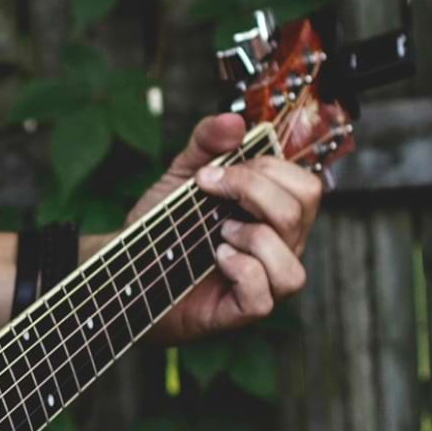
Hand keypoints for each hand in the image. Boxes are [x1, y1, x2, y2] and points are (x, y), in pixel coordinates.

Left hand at [130, 114, 322, 343]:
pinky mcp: (242, 310)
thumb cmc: (162, 229)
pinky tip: (217, 259)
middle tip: (211, 194)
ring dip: (254, 238)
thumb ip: (205, 144)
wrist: (126, 269)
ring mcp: (264, 281)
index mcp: (273, 214)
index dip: (264, 169)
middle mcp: (279, 247)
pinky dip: (242, 270)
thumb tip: (233, 120)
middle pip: (302, 210)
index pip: (304, 185)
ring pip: (293, 262)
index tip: (210, 174)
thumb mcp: (180, 177)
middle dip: (254, 191)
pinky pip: (266, 295)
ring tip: (219, 235)